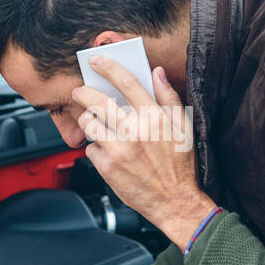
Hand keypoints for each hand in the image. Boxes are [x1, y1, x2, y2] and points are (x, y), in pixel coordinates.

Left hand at [73, 56, 216, 249]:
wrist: (175, 202)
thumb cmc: (180, 166)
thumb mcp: (184, 128)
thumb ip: (169, 98)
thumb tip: (158, 72)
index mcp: (155, 118)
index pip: (127, 83)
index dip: (109, 68)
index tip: (97, 62)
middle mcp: (135, 131)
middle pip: (98, 101)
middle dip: (84, 93)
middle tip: (79, 92)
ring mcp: (119, 150)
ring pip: (89, 124)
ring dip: (89, 122)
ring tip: (96, 125)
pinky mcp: (107, 167)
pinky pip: (90, 150)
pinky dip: (97, 149)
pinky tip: (109, 153)